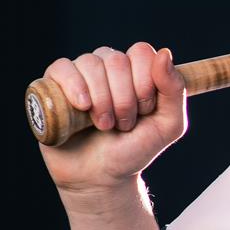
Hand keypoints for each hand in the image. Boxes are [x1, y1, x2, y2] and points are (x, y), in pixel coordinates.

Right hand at [38, 44, 187, 194]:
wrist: (100, 177)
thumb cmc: (134, 150)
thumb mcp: (168, 126)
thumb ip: (175, 90)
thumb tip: (165, 53)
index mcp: (136, 71)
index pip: (141, 52)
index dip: (144, 83)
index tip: (144, 112)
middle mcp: (107, 68)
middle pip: (116, 59)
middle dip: (123, 98)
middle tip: (123, 124)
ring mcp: (80, 75)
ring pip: (90, 63)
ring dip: (101, 99)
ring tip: (103, 125)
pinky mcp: (54, 85)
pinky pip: (62, 68)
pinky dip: (73, 85)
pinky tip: (81, 106)